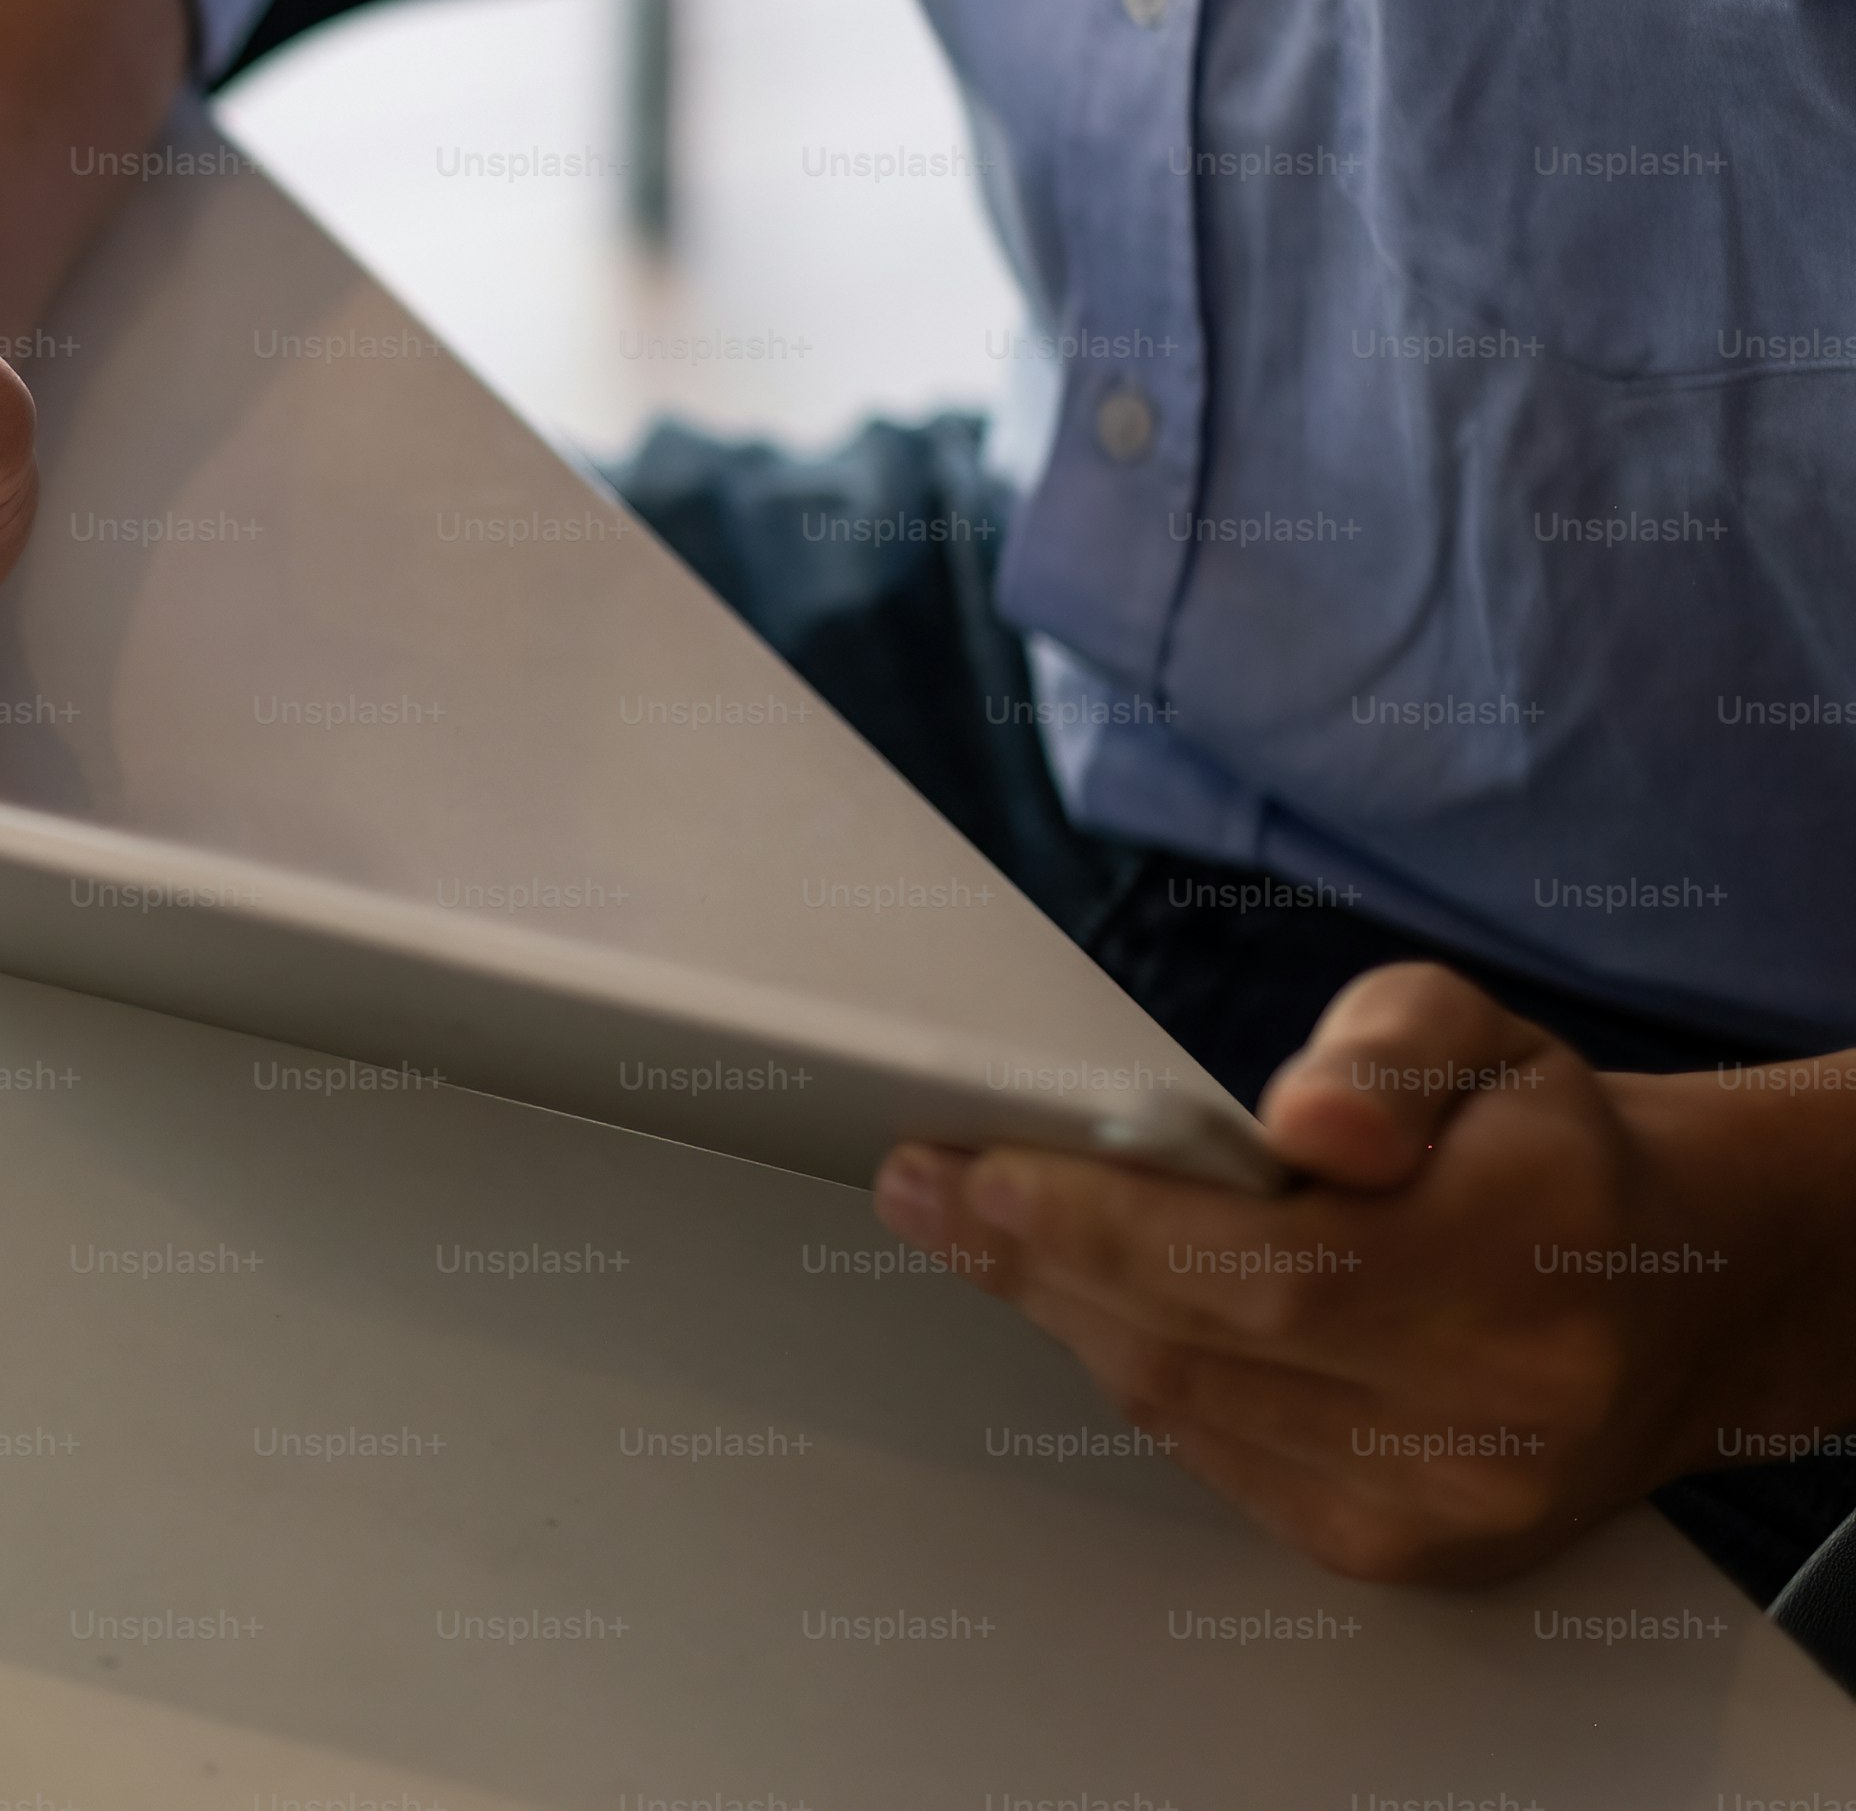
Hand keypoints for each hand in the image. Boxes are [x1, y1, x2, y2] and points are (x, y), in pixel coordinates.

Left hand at [874, 964, 1847, 1582]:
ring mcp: (1448, 1505)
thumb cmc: (1542, 1151)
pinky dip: (1142, 1372)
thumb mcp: (1475, 1043)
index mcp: (1529, 1264)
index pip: (1264, 1270)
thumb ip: (1384, 1051)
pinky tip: (1099, 1305)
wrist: (1672, 1294)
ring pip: (1185, 1406)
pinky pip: (1214, 1456)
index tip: (965, 1169)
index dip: (1092, 1225)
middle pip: (1198, 1347)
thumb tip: (1308, 1124)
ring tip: (984, 1227)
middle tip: (924, 1190)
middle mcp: (1498, 1413)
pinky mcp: (1404, 1554)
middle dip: (1033, 1261)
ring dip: (1069, 1313)